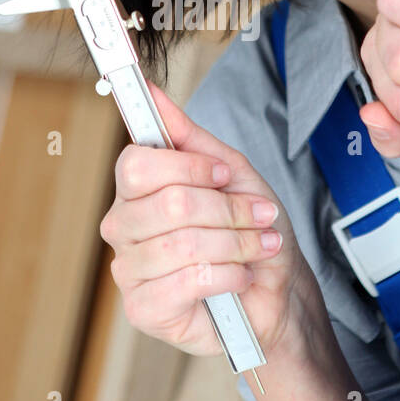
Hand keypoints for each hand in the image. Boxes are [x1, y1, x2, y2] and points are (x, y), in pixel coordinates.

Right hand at [99, 79, 320, 360]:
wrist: (275, 291)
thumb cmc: (250, 231)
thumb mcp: (232, 173)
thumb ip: (189, 136)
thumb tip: (152, 92)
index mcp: (136, 189)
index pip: (136, 164)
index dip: (190, 168)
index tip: (224, 175)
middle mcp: (124, 226)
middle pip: (168, 203)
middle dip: (228, 211)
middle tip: (259, 217)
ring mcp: (129, 270)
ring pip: (182, 244)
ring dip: (236, 245)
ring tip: (258, 247)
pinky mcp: (144, 308)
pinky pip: (186, 282)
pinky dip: (227, 276)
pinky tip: (238, 278)